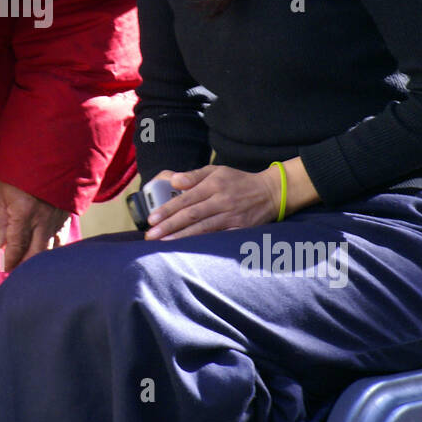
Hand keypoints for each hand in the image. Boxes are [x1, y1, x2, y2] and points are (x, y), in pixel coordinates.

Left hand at [0, 178, 71, 270]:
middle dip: (23, 266)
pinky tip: (44, 253)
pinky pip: (61, 241)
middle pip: (35, 255)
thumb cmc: (19, 170)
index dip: (8, 261)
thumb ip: (0, 221)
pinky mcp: (67, 217)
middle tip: (12, 270)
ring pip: (51, 251)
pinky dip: (52, 250)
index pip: (16, 248)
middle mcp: (43, 220)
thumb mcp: (1, 192)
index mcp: (24, 214)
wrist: (49, 151)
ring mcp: (58, 219)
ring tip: (27, 264)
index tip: (1, 267)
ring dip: (38, 260)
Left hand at [144, 164, 279, 239]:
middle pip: (191, 215)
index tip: (152, 218)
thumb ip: (194, 175)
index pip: (186, 199)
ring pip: (203, 229)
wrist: (270, 192)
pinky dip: (203, 244)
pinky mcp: (240, 230)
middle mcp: (222, 201)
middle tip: (151, 235)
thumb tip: (174, 181)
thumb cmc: (238, 181)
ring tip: (163, 244)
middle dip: (169, 226)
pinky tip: (189, 250)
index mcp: (214, 185)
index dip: (168, 209)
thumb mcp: (216, 170)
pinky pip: (218, 238)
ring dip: (182, 238)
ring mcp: (232, 217)